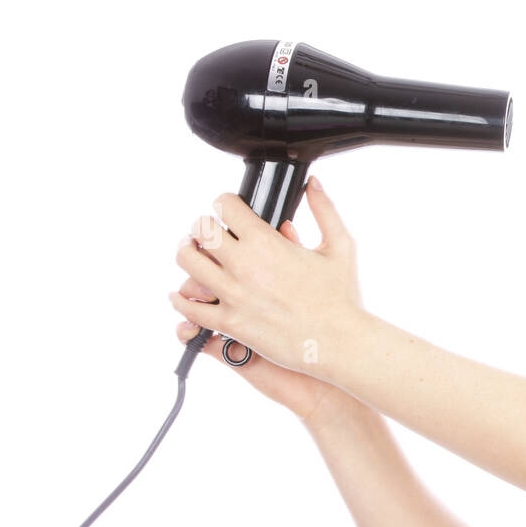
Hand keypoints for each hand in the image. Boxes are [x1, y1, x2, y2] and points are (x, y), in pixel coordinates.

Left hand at [170, 175, 363, 378]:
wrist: (340, 342)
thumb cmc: (342, 298)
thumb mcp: (340, 246)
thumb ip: (325, 210)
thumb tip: (314, 184)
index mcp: (266, 242)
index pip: (224, 206)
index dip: (225, 203)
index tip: (229, 210)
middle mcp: (243, 265)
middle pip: (199, 230)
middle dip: (203, 227)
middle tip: (210, 234)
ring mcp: (233, 295)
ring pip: (187, 262)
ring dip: (189, 255)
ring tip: (196, 256)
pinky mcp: (229, 323)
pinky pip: (190, 308)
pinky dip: (182, 299)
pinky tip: (187, 295)